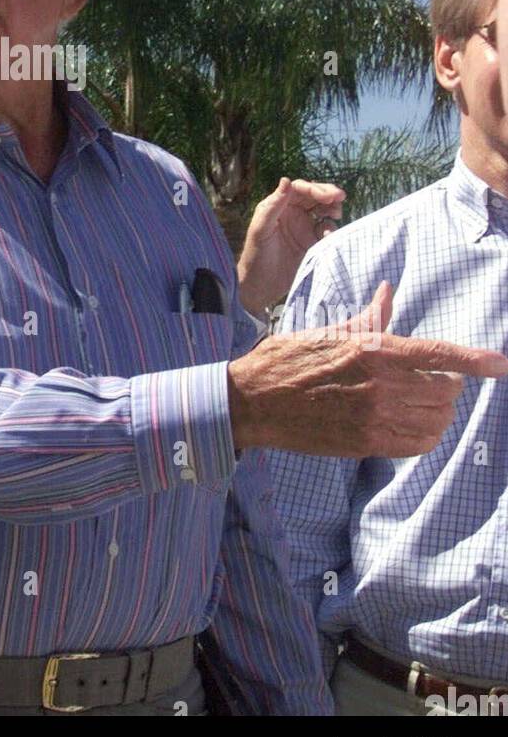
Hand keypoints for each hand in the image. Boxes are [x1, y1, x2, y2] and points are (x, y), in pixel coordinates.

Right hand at [227, 281, 507, 457]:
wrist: (254, 402)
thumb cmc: (287, 360)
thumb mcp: (328, 332)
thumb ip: (368, 318)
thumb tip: (387, 293)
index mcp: (372, 350)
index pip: (438, 354)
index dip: (475, 360)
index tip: (501, 366)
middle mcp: (380, 385)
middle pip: (445, 391)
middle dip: (447, 385)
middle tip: (432, 380)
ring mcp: (374, 418)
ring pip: (436, 420)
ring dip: (438, 411)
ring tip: (421, 401)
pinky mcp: (366, 443)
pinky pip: (417, 443)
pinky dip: (425, 433)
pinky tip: (413, 423)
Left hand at [237, 177, 345, 314]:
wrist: (261, 286)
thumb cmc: (256, 255)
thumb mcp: (261, 229)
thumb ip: (273, 205)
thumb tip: (286, 180)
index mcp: (278, 205)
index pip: (299, 189)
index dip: (314, 188)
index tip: (327, 195)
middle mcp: (292, 213)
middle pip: (314, 196)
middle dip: (328, 194)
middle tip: (340, 197)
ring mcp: (303, 227)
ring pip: (323, 210)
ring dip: (332, 209)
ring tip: (336, 214)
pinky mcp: (312, 242)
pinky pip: (326, 230)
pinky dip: (331, 229)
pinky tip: (329, 235)